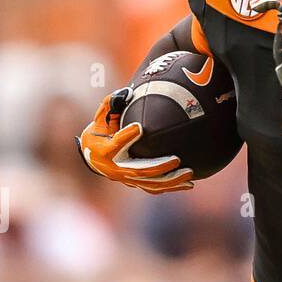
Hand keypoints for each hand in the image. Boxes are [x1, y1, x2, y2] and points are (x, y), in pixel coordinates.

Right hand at [76, 90, 193, 193]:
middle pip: (140, 170)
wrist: (92, 156)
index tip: (139, 126)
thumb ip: (111, 106)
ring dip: (171, 180)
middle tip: (177, 159)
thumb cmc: (99, 133)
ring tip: (189, 173)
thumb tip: (127, 92)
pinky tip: (188, 184)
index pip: (116, 144)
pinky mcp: (136, 183)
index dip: (126, 136)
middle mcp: (116, 169)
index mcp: (105, 151)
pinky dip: (171, 187)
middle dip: (160, 167)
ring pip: (151, 183)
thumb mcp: (100, 119)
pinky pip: (155, 188)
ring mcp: (127, 179)